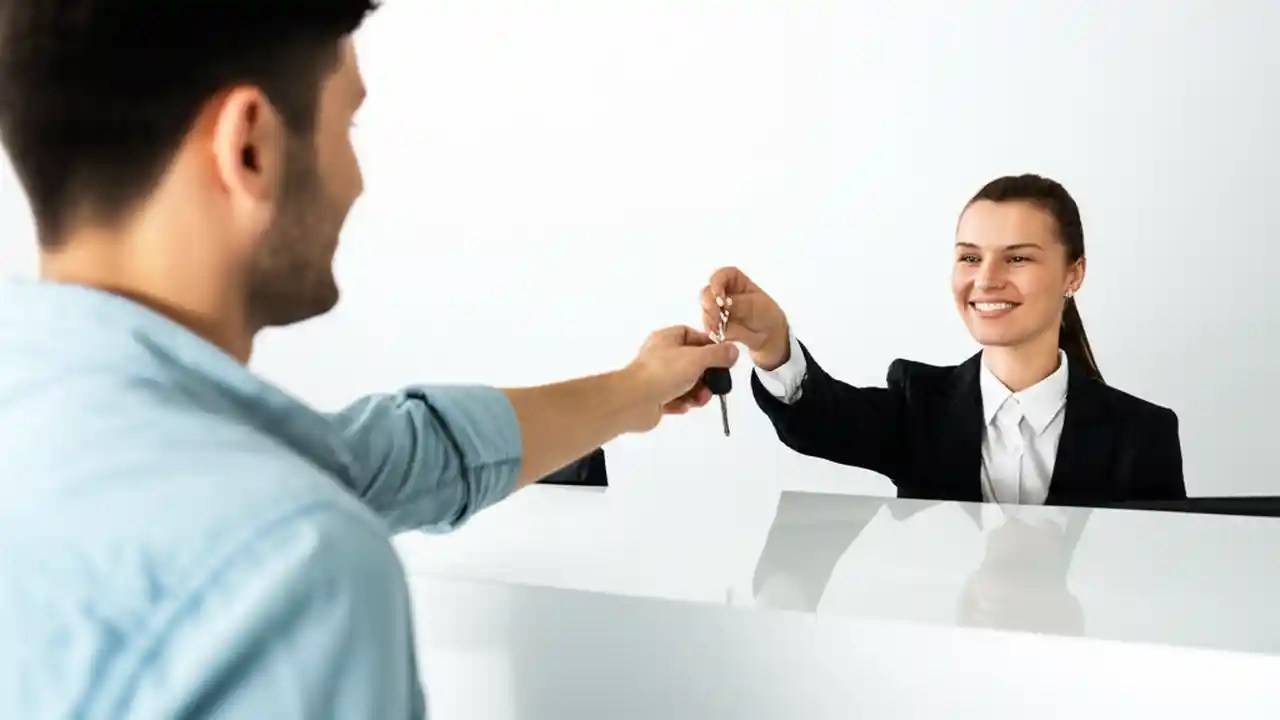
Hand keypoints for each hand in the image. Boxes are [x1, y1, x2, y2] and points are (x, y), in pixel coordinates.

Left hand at [621, 325, 739, 432]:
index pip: (693, 335)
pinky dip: (683, 403)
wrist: (634, 401)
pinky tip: (683, 405)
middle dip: (706, 376)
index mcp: (667, 339)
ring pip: (686, 383)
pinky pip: (676, 399)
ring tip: (698, 399)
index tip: (722, 357)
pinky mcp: (655, 398)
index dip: (709, 346)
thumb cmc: (660, 373)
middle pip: (693, 363)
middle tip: (713, 383)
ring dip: (697, 392)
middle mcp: (661, 356)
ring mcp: (657, 377)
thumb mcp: (697, 358)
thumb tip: (732, 351)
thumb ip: (718, 354)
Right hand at [700, 266, 790, 369]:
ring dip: (710, 317)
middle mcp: (724, 292)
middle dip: (709, 302)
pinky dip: (711, 328)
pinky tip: (718, 333)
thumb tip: (724, 303)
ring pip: (705, 308)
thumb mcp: (759, 306)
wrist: (769, 336)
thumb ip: (740, 303)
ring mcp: (717, 308)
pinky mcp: (715, 323)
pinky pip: (707, 324)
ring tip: (720, 327)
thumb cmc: (767, 315)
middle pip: (708, 291)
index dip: (716, 282)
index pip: (722, 275)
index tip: (718, 295)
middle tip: (717, 314)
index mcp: (736, 281)